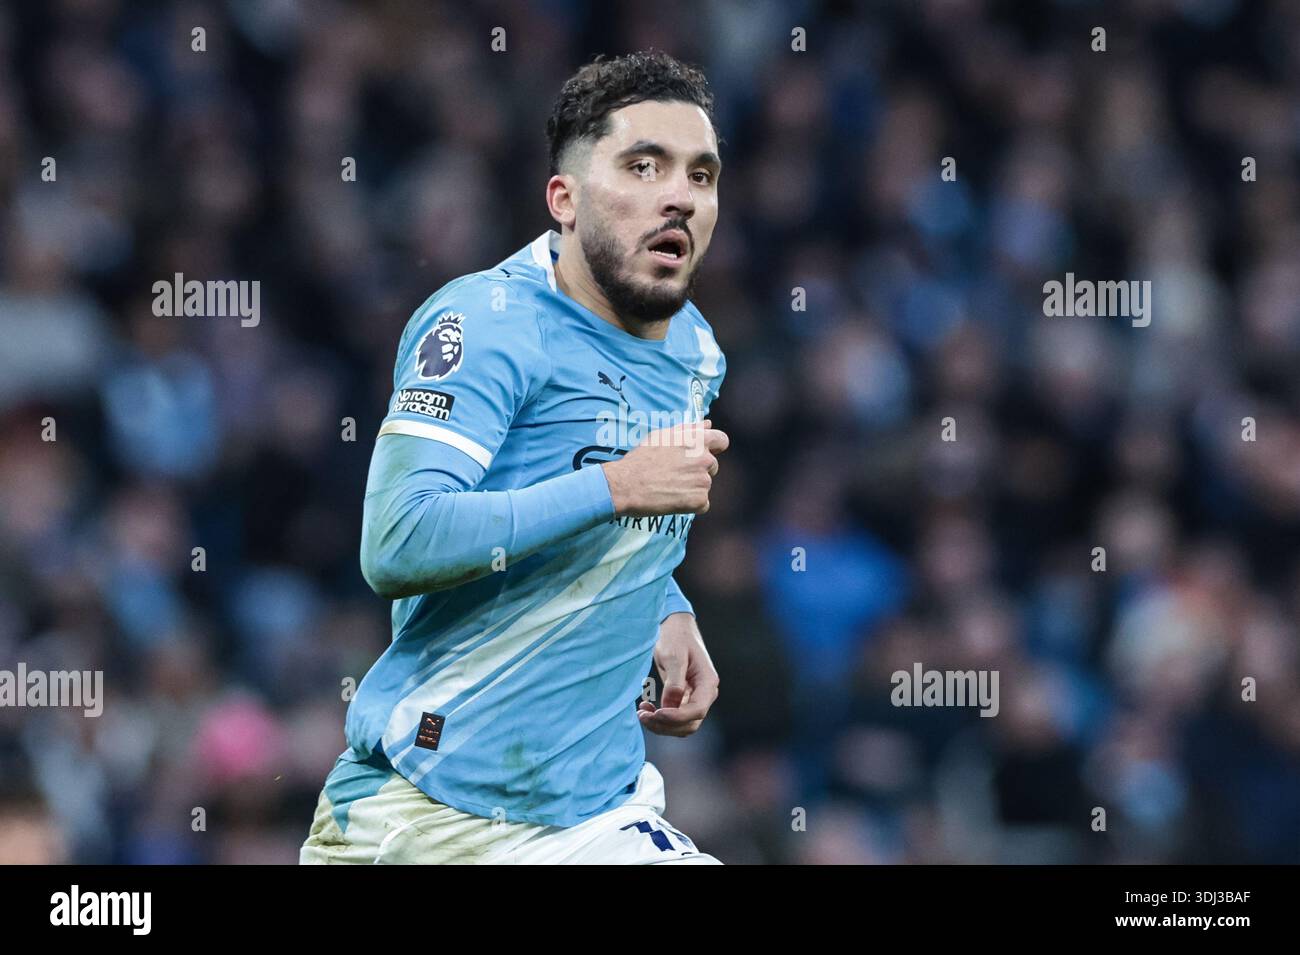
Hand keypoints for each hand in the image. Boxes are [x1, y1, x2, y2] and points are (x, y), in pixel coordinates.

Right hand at [602, 420, 729, 516]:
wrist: (627, 485)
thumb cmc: (642, 459)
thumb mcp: (663, 436)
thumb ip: (689, 429)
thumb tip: (707, 424)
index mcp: (698, 440)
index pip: (722, 441)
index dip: (714, 448)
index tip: (703, 453)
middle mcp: (705, 459)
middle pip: (713, 466)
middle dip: (698, 470)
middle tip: (674, 473)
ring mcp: (704, 481)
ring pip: (705, 485)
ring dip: (692, 487)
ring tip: (670, 486)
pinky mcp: (699, 501)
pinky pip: (702, 504)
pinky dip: (690, 504)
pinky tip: (673, 499)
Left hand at [638, 612, 718, 736]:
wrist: (675, 629)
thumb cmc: (676, 638)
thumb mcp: (673, 656)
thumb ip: (674, 682)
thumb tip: (669, 706)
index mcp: (707, 682)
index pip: (697, 710)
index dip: (676, 717)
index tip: (656, 713)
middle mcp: (705, 693)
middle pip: (690, 723)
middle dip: (666, 725)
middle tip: (642, 715)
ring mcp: (695, 698)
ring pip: (682, 725)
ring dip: (661, 725)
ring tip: (641, 713)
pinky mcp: (684, 699)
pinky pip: (675, 718)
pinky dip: (660, 719)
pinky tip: (646, 708)